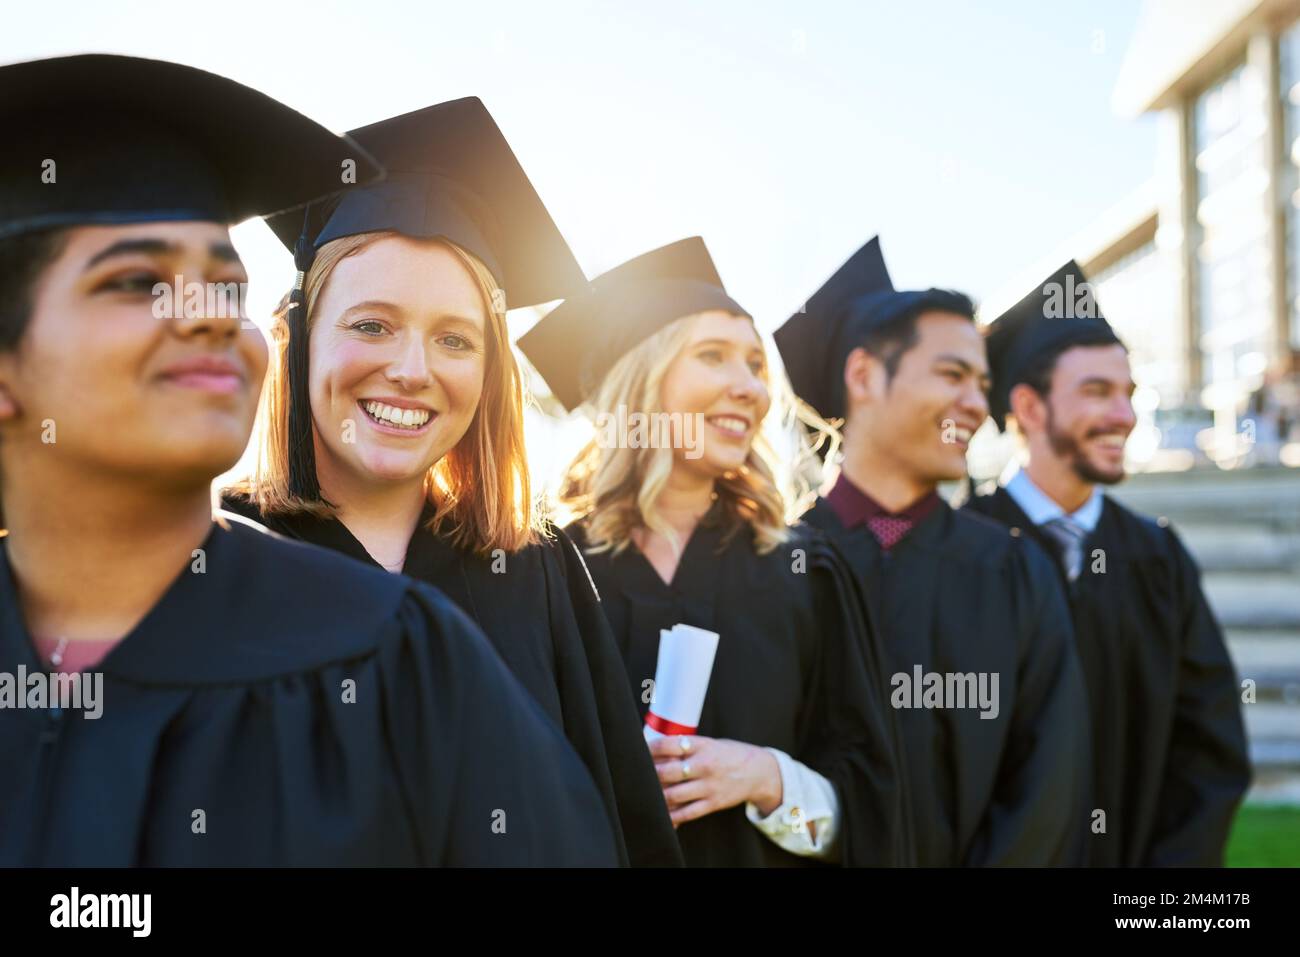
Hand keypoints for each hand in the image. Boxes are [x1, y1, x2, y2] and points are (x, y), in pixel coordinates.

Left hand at [648, 735, 781, 827]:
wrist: (759, 772)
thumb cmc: (729, 754)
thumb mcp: (710, 743)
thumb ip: (687, 747)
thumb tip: (657, 751)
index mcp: (703, 746)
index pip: (670, 745)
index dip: (651, 748)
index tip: (639, 750)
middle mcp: (705, 765)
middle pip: (668, 772)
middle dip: (650, 774)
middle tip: (639, 774)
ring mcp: (709, 786)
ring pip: (673, 795)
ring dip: (657, 796)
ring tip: (647, 793)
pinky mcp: (713, 803)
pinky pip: (687, 813)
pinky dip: (672, 816)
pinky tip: (662, 814)